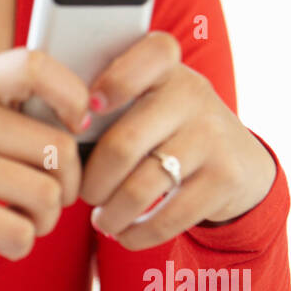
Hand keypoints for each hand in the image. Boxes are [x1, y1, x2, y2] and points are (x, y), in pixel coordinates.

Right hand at [0, 47, 90, 268]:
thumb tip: (76, 128)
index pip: (35, 65)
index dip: (73, 96)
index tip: (75, 126)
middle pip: (58, 148)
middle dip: (66, 184)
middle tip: (48, 199)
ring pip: (45, 195)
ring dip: (46, 220)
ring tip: (25, 221)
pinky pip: (18, 233)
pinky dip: (22, 244)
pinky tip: (4, 240)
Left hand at [79, 31, 276, 250]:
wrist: (240, 162)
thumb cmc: (164, 129)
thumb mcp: (147, 100)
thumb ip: (106, 103)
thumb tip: (50, 140)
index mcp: (165, 67)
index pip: (147, 55)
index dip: (114, 82)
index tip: (86, 113)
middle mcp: (192, 94)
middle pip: (122, 144)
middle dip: (92, 181)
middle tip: (83, 194)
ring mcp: (213, 136)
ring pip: (140, 187)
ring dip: (111, 214)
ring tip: (103, 219)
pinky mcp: (226, 178)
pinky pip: (168, 218)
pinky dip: (136, 234)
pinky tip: (125, 232)